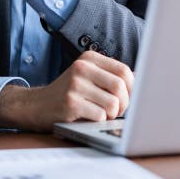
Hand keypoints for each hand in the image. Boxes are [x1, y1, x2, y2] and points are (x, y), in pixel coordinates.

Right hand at [0, 51, 134, 131]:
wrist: (36, 106)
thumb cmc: (70, 94)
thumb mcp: (88, 77)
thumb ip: (111, 77)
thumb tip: (143, 83)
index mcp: (90, 58)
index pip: (125, 71)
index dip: (132, 89)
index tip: (126, 99)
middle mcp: (82, 67)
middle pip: (120, 87)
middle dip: (124, 104)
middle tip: (116, 111)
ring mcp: (75, 84)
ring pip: (112, 103)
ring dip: (111, 115)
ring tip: (101, 114)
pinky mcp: (70, 102)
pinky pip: (99, 115)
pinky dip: (99, 121)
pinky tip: (88, 118)